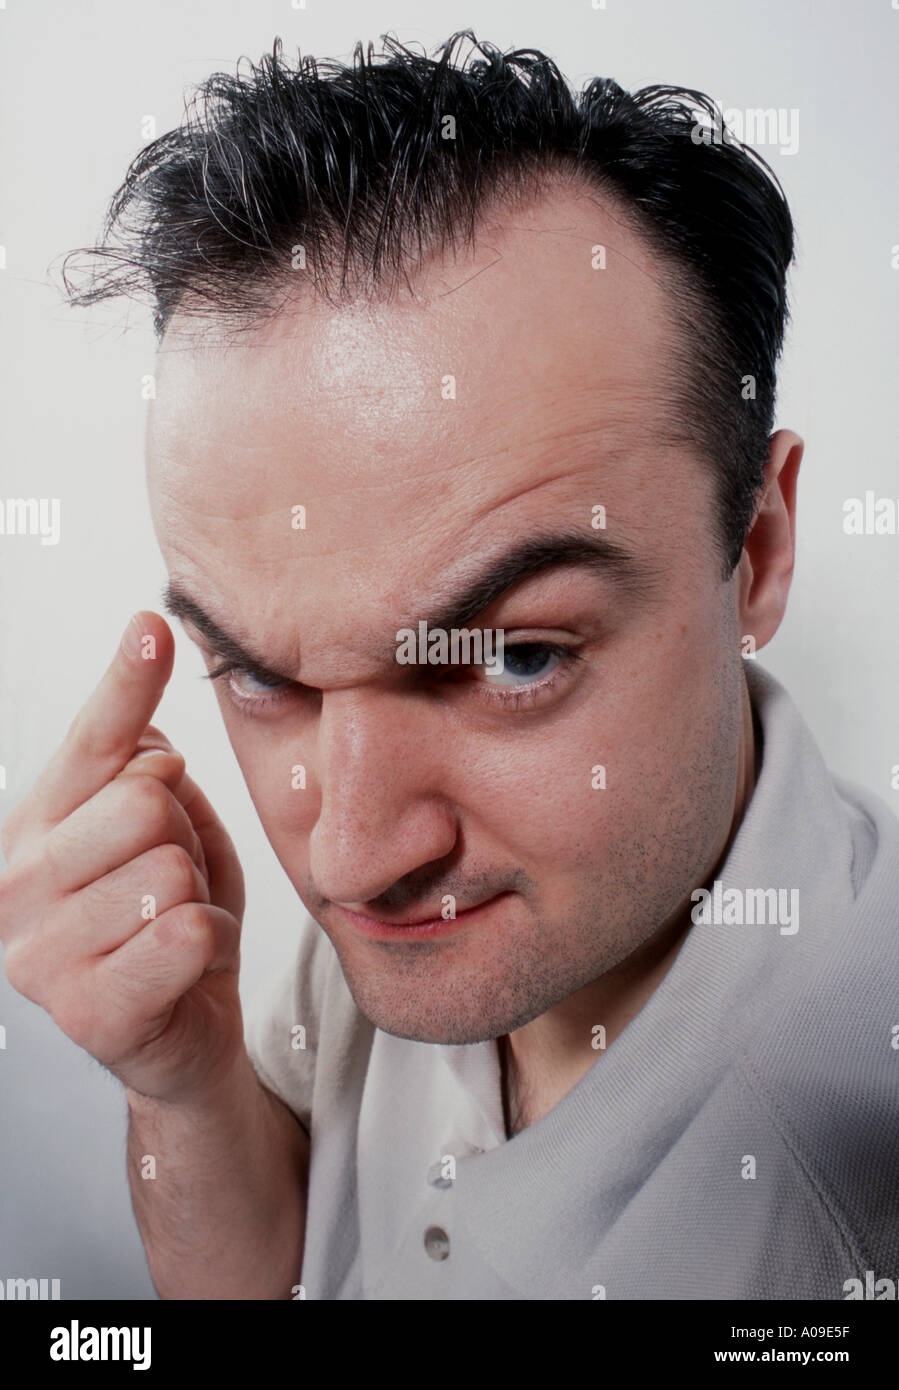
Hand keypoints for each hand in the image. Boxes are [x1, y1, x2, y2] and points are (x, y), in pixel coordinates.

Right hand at [0, 612, 246, 1103]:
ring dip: (197, 898)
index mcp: (34, 826)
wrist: (187, 1026)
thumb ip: (147, 766)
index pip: (93, 742)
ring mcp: (38, 953)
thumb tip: (148, 708)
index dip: (126, 683)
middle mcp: (15, 884)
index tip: (152, 628)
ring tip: (174, 925)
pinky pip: (185, 932)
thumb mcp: (168, 827)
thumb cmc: (172, 916)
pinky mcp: (84, 1010)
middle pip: (143, 801)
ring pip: (168, 869)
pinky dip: (208, 943)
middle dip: (184, 839)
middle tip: (172, 882)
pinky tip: (183, 965)